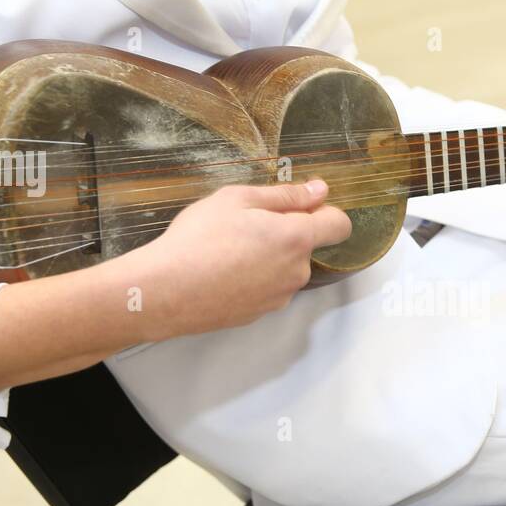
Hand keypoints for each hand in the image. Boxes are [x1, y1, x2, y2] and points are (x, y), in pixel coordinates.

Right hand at [118, 179, 351, 338]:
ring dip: (268, 257)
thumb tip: (319, 191)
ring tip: (228, 250)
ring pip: (285, 269)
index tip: (301, 205)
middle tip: (244, 224)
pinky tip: (222, 272)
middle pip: (306, 247)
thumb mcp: (238, 199)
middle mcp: (296, 272)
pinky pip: (266, 289)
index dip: (325, 211)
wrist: (165, 291)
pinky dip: (252, 278)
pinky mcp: (259, 314)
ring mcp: (279, 297)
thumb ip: (285, 195)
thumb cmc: (198, 239)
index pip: (339, 225)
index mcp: (296, 238)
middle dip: (285, 233)